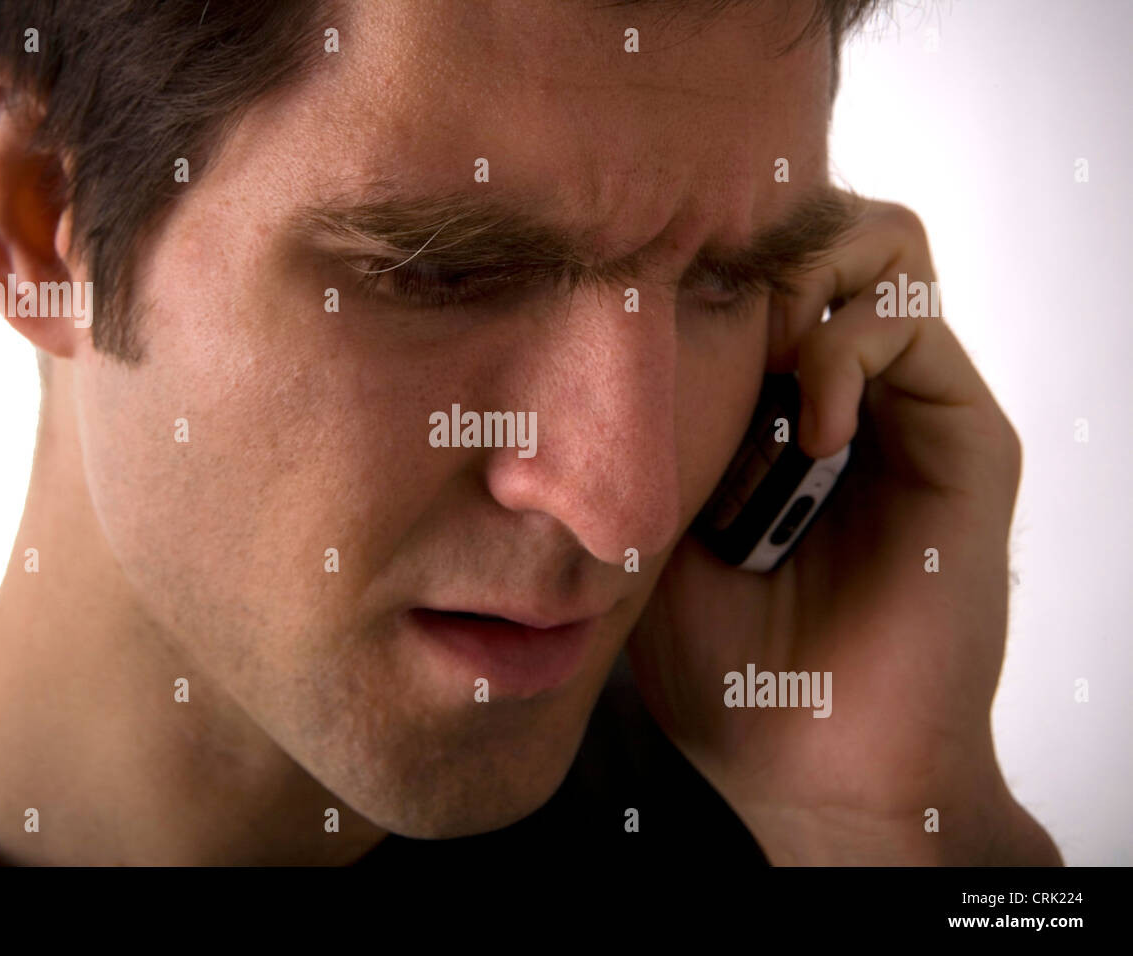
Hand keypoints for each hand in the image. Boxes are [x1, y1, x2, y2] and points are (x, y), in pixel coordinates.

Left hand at [626, 195, 1061, 864]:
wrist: (811, 766)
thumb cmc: (727, 666)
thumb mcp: (653, 535)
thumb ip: (652, 436)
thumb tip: (595, 339)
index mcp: (773, 410)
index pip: (753, 269)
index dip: (702, 257)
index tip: (644, 294)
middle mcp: (847, 393)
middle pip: (821, 231)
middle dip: (757, 255)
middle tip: (710, 331)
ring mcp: (909, 410)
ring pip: (881, 248)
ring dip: (804, 288)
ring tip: (766, 380)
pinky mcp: (965, 441)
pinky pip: (914, 325)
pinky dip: (850, 351)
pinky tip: (813, 434)